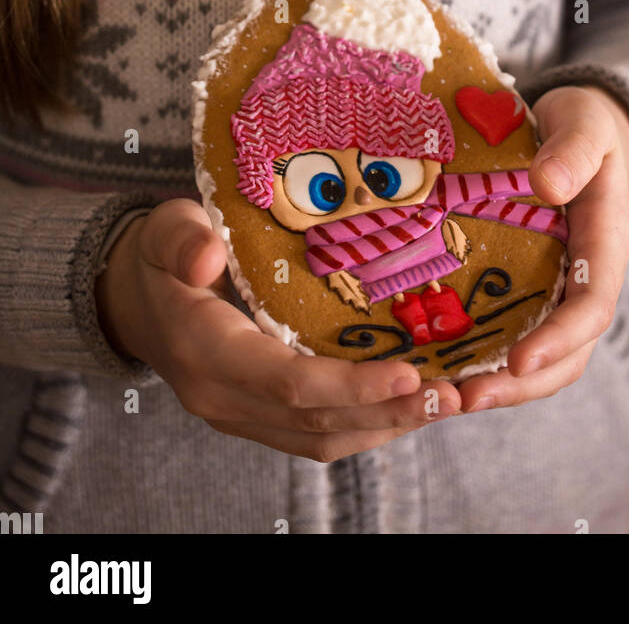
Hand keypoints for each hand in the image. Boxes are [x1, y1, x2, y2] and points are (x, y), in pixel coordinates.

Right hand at [94, 200, 459, 460]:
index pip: (287, 383)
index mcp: (206, 352)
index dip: (349, 386)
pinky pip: (317, 434)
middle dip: (387, 413)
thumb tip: (209, 254)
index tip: (407, 374)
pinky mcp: (258, 417)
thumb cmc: (163, 253)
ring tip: (446, 403)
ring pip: (322, 438)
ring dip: (386, 427)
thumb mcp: (165, 229)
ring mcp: (240, 415)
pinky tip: (410, 405)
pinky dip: (367, 425)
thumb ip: (183, 239)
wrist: (137, 297)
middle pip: (316, 422)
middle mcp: (223, 398)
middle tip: (451, 394)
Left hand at [457, 84, 628, 413]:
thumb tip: (549, 184)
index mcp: (606, 242)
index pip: (592, 305)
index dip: (559, 338)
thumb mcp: (584, 123)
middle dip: (524, 383)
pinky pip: (519, 333)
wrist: (581, 126)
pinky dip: (489, 359)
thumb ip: (572, 151)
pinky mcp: (535, 286)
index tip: (517, 359)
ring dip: (505, 384)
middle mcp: (589, 276)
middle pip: (570, 351)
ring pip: (546, 355)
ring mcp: (562, 286)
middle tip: (468, 400)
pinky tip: (446, 368)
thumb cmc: (584, 122)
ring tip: (453, 399)